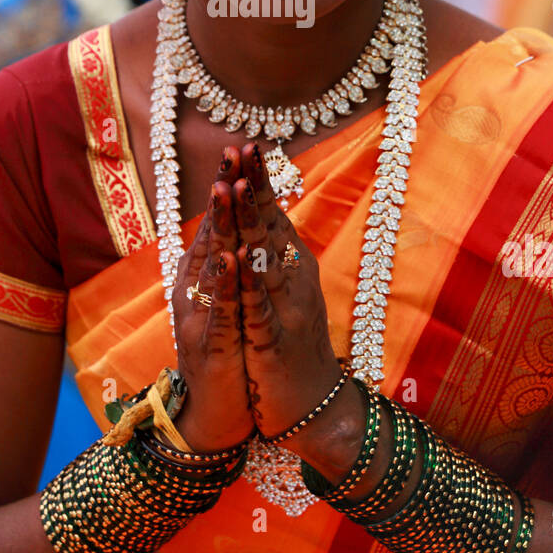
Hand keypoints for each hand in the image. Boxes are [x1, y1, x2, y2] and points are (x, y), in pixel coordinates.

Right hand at [171, 151, 254, 450]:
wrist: (215, 415)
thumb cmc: (227, 354)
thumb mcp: (230, 302)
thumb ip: (229, 264)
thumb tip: (240, 226)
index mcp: (206, 276)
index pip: (219, 221)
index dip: (229, 183)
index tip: (241, 146)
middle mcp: (198, 289)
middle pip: (212, 230)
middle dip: (224, 189)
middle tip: (233, 149)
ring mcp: (202, 315)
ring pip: (210, 262)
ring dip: (219, 225)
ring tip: (227, 188)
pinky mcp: (211, 345)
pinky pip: (218, 308)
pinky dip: (224, 283)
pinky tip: (229, 259)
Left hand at [233, 143, 343, 439]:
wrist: (315, 407)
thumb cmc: (296, 350)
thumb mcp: (286, 296)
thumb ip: (278, 260)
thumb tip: (269, 220)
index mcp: (292, 268)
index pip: (274, 215)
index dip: (258, 181)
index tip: (245, 144)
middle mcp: (294, 280)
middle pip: (272, 224)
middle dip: (255, 185)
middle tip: (244, 146)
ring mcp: (285, 307)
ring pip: (265, 256)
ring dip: (250, 221)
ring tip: (236, 186)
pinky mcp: (274, 339)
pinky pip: (258, 305)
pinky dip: (247, 280)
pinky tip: (238, 257)